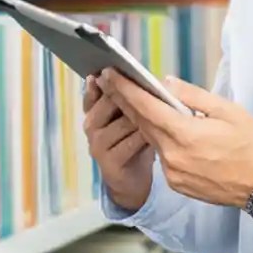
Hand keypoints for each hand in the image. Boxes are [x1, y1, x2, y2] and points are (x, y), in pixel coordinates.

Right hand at [82, 73, 153, 212]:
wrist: (132, 182)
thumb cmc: (133, 143)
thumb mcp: (128, 119)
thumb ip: (127, 100)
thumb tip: (139, 78)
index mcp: (93, 112)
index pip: (92, 92)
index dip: (99, 82)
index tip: (107, 70)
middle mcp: (91, 126)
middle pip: (109, 102)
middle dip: (128, 95)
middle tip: (148, 86)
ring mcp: (98, 145)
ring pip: (124, 122)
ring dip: (143, 116)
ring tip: (161, 110)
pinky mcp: (109, 162)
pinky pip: (131, 142)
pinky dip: (146, 136)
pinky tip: (159, 133)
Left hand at [97, 69, 252, 208]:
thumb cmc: (249, 144)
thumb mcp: (228, 111)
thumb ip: (193, 96)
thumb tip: (166, 83)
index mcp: (186, 134)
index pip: (147, 107)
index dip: (125, 89)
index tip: (110, 74)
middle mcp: (174, 155)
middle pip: (141, 122)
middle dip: (122, 99)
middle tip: (107, 80)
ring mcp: (173, 172)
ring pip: (150, 139)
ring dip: (136, 119)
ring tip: (124, 98)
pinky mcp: (176, 182)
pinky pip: (161, 155)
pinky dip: (155, 138)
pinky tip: (152, 125)